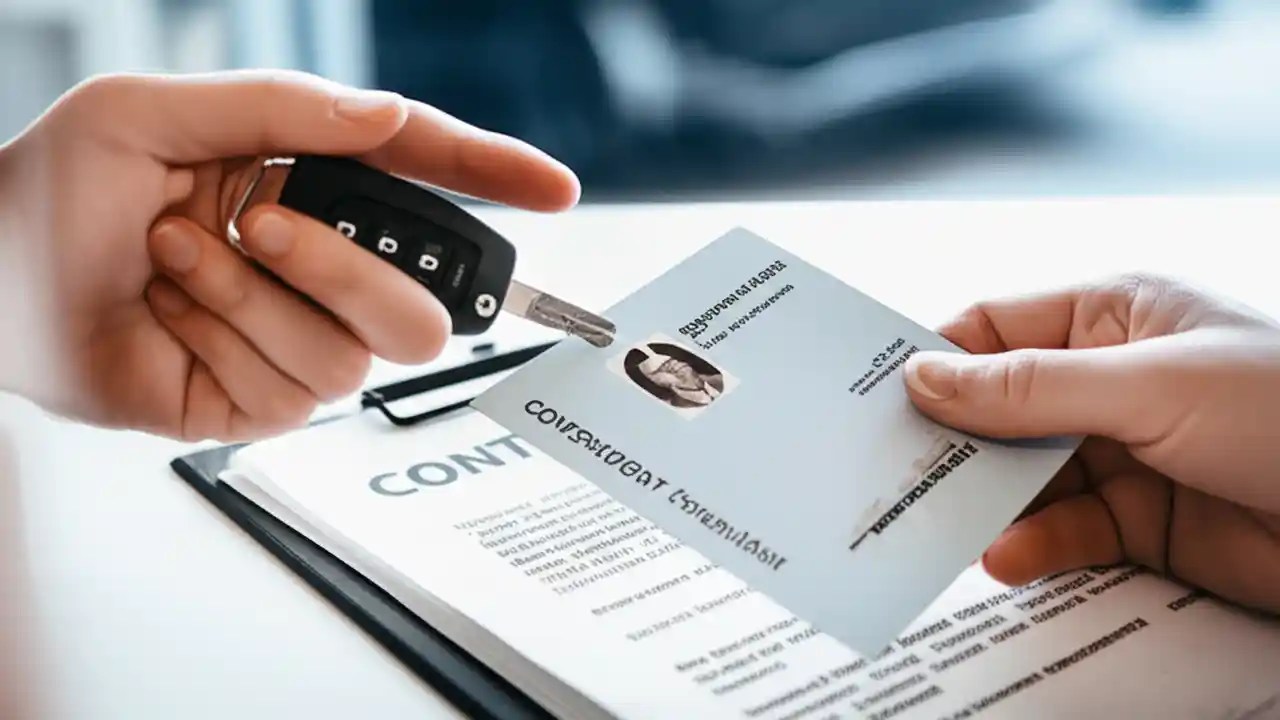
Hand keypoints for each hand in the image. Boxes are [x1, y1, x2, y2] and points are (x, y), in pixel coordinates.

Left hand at [0, 71, 577, 440]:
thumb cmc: (59, 186)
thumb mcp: (157, 111)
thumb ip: (283, 109)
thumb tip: (388, 117)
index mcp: (308, 185)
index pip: (424, 182)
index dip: (494, 181)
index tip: (553, 186)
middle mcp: (317, 268)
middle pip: (417, 305)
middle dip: (344, 267)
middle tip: (259, 223)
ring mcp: (294, 339)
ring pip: (355, 356)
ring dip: (252, 300)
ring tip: (175, 260)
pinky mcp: (260, 401)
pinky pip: (293, 396)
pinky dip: (222, 345)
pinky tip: (172, 318)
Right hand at [903, 274, 1279, 613]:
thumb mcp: (1149, 388)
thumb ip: (1029, 389)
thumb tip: (924, 379)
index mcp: (1113, 316)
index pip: (995, 328)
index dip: (935, 361)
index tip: (879, 399)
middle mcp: (1109, 379)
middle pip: (999, 407)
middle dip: (953, 440)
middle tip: (892, 470)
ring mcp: (1122, 451)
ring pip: (1023, 475)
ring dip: (987, 502)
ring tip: (942, 526)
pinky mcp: (1137, 520)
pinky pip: (1063, 529)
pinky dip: (1031, 544)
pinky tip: (1008, 556)